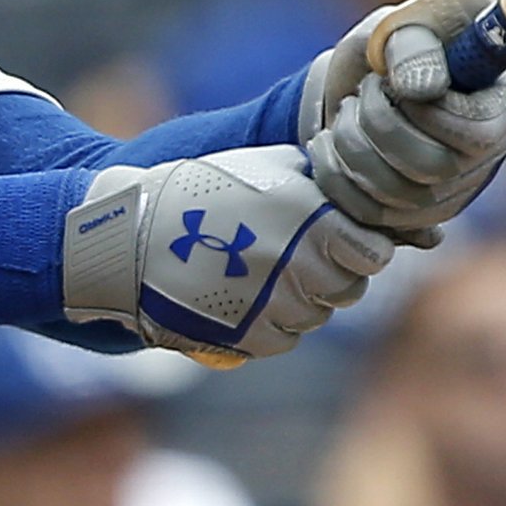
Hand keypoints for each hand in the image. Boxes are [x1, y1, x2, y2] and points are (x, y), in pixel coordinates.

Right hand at [61, 145, 393, 362]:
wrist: (132, 236)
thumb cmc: (199, 191)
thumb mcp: (261, 165)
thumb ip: (315, 179)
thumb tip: (357, 189)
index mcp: (308, 216)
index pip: (374, 252)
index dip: (362, 248)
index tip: (344, 241)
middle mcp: (299, 264)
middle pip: (350, 289)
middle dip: (332, 274)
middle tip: (298, 256)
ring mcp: (276, 305)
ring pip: (317, 316)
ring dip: (301, 299)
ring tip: (262, 273)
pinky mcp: (250, 337)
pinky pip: (285, 339)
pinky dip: (273, 323)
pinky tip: (246, 296)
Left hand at [300, 0, 505, 240]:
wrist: (360, 78)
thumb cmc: (396, 43)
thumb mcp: (404, 24)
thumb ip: (414, 46)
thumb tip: (421, 89)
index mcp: (498, 107)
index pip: (477, 135)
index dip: (425, 111)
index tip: (393, 80)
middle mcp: (482, 160)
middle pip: (433, 169)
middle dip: (378, 125)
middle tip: (360, 92)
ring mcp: (447, 194)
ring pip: (397, 197)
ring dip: (351, 147)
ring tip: (343, 111)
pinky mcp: (409, 216)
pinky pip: (369, 217)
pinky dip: (335, 177)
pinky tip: (327, 142)